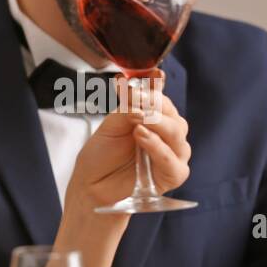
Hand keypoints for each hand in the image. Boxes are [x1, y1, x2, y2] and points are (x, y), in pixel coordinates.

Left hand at [67, 69, 190, 209]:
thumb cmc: (100, 158)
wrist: (90, 187)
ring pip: (176, 134)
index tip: (145, 78)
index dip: (153, 89)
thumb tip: (138, 91)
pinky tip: (142, 137)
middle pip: (172, 115)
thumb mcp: (110, 127)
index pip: (162, 100)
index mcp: (154, 120)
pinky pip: (172, 160)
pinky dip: (158, 147)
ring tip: (138, 122)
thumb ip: (126, 109)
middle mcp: (167, 135)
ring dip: (157, 125)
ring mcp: (172, 154)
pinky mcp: (172, 174)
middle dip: (155, 107)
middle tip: (137, 103)